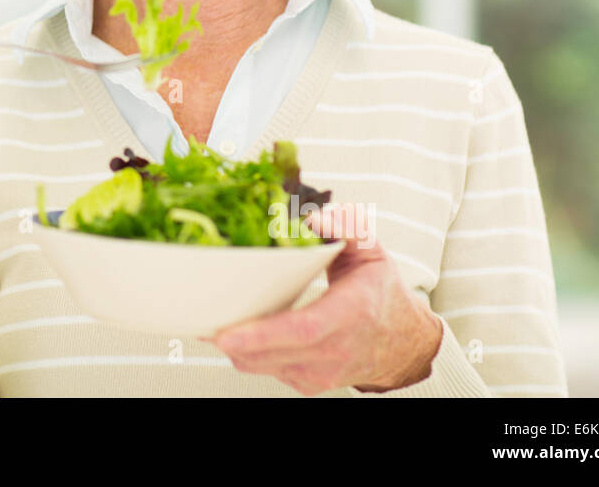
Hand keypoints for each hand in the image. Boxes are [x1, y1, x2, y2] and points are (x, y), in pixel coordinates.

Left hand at [203, 202, 443, 394]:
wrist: (401, 342)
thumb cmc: (379, 291)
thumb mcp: (369, 250)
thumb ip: (345, 227)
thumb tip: (313, 215)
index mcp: (352, 312)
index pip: (304, 330)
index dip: (262, 334)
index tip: (225, 332)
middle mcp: (336, 350)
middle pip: (273, 353)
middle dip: (231, 339)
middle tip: (197, 319)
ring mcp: (320, 373)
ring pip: (261, 366)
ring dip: (231, 345)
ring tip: (207, 318)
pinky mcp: (306, 383)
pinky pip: (264, 369)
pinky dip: (244, 351)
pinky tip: (232, 328)